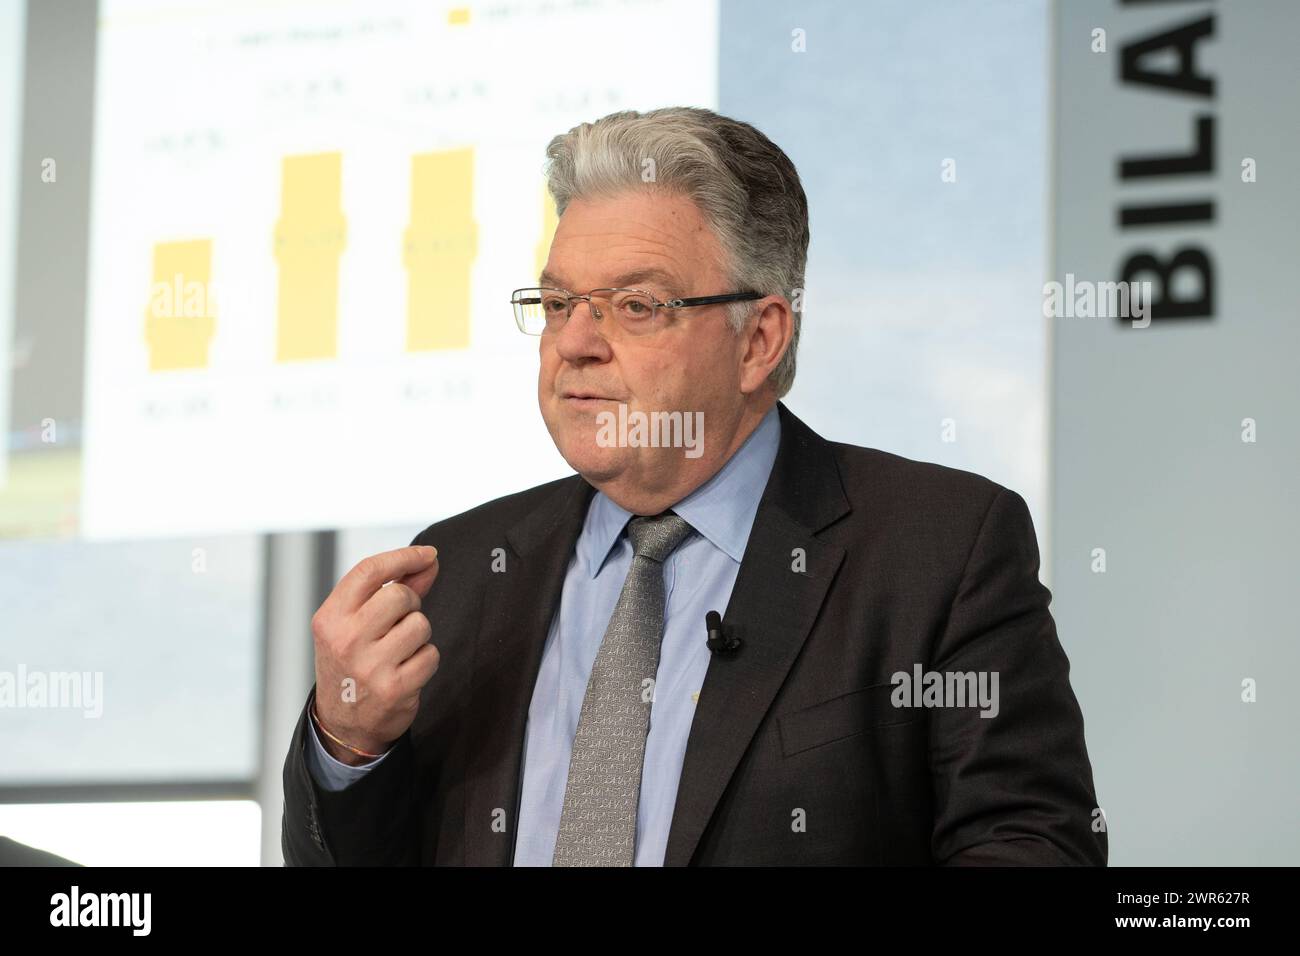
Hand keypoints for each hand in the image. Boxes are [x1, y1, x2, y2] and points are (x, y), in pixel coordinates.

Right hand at [310, 545, 441, 764]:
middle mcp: (345, 640)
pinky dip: (425, 660)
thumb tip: (429, 561)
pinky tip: (406, 670)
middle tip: (398, 623)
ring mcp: (369, 666)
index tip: (428, 554)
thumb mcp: (355, 623)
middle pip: (400, 595)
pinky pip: (431, 654)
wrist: (343, 723)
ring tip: (399, 651)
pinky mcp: (394, 689)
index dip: (404, 556)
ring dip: (418, 635)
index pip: (369, 571)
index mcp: (330, 618)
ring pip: (420, 624)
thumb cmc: (351, 662)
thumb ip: (392, 588)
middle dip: (410, 604)